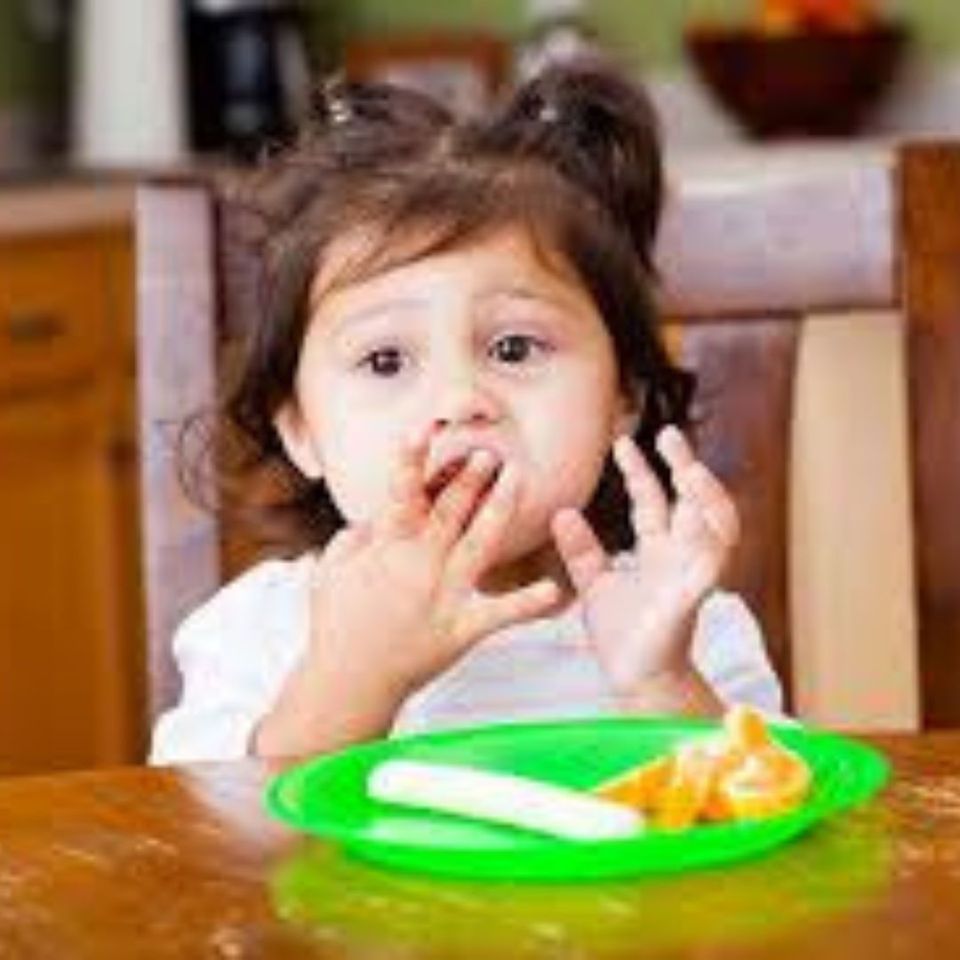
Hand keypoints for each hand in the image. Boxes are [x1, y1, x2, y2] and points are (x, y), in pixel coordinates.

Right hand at [256, 428, 559, 757]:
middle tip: (489, 451)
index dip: (413, 460)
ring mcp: (443, 595)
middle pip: (450, 511)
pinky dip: (528, 603)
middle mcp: (419, 565)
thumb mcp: (331, 572)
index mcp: (387, 548)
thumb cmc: (336, 625)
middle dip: (470, 477)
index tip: (425, 430)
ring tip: (518, 478)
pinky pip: (500, 613)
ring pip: (480, 543)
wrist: (349, 682)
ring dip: (499, 508)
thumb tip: (373, 518)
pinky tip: (555, 590)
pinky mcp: (461, 629)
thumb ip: (354, 539)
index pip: (401, 493)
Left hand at [551, 426, 738, 700]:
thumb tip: (561, 511)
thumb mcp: (594, 584)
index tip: (622, 440)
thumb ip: (582, 550)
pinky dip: (708, 545)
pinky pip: (707, 570)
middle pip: (692, 502)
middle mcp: (679, 558)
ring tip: (690, 471)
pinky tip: (701, 519)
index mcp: (658, 552)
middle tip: (669, 433)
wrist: (634, 680)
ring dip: (708, 498)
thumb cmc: (623, 636)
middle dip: (686, 466)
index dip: (641, 469)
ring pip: (716, 529)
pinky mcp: (689, 601)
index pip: (653, 500)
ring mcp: (689, 578)